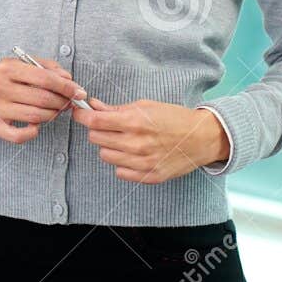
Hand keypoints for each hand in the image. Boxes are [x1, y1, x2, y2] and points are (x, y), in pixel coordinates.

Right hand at [0, 56, 87, 142]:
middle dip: (62, 102)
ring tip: (54, 112)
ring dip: (52, 115)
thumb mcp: (18, 65)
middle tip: (68, 104)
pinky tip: (36, 126)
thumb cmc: (1, 80)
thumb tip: (69, 80)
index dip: (66, 86)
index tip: (79, 91)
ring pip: (35, 116)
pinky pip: (19, 135)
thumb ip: (45, 67)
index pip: (44, 77)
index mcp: (8, 67)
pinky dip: (33, 132)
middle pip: (42, 98)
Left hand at [71, 98, 229, 182]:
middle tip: (109, 126)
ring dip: (109, 147)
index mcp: (135, 122)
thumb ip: (116, 109)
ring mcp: (143, 162)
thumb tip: (92, 106)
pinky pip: (120, 172)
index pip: (94, 122)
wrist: (202, 138)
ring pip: (105, 156)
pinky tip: (133, 154)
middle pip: (96, 139)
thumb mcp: (145, 106)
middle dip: (98, 130)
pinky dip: (122, 163)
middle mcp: (137, 144)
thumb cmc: (173, 118)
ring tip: (124, 140)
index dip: (83, 116)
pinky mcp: (149, 176)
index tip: (80, 113)